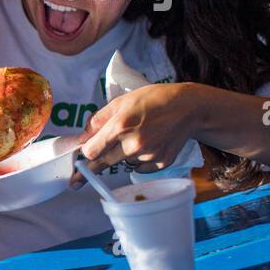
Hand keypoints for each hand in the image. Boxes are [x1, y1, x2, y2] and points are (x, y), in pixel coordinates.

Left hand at [76, 83, 197, 178]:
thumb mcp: (121, 102)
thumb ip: (97, 121)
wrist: (189, 107)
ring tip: (138, 136)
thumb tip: (80, 139)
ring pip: (123, 163)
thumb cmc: (153, 100)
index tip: (85, 152)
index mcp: (120, 126)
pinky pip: (140, 168)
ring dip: (123, 156)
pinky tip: (149, 144)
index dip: (86, 152)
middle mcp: (134, 144)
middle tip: (92, 164)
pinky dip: (139, 160)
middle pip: (104, 162)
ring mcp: (149, 156)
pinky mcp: (161, 163)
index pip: (91, 152)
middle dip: (98, 159)